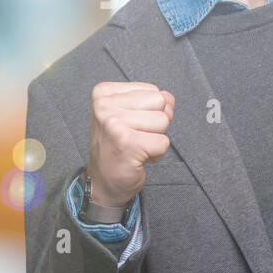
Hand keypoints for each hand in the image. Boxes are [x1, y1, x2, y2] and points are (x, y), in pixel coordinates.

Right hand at [87, 81, 173, 206]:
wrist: (103, 181)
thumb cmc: (117, 146)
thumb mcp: (128, 113)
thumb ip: (151, 99)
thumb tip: (169, 99)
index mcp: (103, 93)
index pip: (152, 90)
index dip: (150, 111)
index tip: (130, 125)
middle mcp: (104, 105)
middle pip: (159, 103)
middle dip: (155, 123)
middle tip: (136, 136)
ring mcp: (114, 124)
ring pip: (163, 121)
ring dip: (155, 138)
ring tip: (137, 146)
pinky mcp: (128, 143)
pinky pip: (163, 142)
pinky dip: (157, 154)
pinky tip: (139, 157)